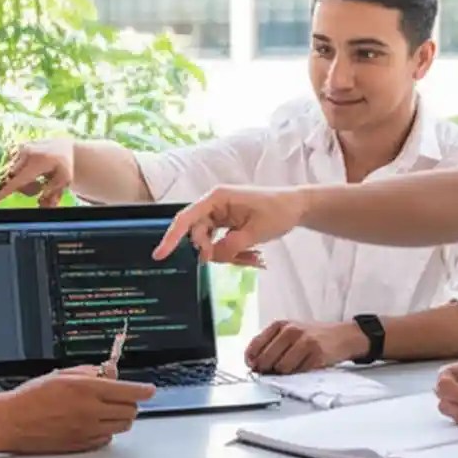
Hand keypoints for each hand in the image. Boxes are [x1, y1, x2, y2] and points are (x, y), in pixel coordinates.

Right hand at [0, 138, 74, 223]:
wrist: (61, 147)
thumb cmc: (64, 166)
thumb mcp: (64, 181)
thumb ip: (53, 194)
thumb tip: (42, 206)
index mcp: (37, 161)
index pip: (13, 183)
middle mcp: (23, 153)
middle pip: (13, 184)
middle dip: (26, 189)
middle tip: (42, 183)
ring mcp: (16, 150)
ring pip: (11, 178)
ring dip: (23, 182)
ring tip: (38, 174)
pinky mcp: (12, 149)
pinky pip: (11, 171)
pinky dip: (20, 174)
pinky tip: (32, 168)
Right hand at [0, 366, 155, 453]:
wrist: (10, 421)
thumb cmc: (31, 397)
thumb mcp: (62, 374)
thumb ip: (91, 372)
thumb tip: (111, 373)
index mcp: (86, 389)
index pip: (128, 391)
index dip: (143, 390)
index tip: (150, 390)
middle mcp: (90, 411)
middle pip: (130, 411)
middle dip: (130, 403)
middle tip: (122, 397)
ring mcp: (86, 430)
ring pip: (121, 426)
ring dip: (120, 417)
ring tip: (107, 410)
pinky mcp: (80, 445)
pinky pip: (106, 439)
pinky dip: (106, 431)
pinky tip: (94, 423)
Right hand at [152, 185, 305, 265]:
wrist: (296, 207)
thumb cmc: (277, 212)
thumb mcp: (254, 232)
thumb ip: (230, 246)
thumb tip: (211, 257)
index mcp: (217, 199)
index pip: (186, 219)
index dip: (171, 237)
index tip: (160, 255)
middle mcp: (214, 205)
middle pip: (198, 234)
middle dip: (211, 251)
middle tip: (234, 258)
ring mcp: (221, 215)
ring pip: (210, 242)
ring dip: (227, 254)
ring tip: (253, 258)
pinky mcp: (228, 224)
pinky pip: (220, 243)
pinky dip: (233, 253)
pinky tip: (253, 257)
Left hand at [246, 320, 366, 373]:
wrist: (342, 336)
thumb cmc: (313, 337)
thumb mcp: (289, 333)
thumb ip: (271, 345)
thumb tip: (254, 365)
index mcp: (280, 325)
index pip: (254, 346)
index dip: (251, 361)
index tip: (253, 367)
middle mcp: (291, 330)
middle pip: (266, 359)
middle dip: (266, 370)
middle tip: (273, 371)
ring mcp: (304, 341)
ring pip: (281, 368)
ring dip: (284, 373)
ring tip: (293, 366)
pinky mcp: (316, 353)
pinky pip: (298, 372)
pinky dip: (298, 374)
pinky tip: (305, 366)